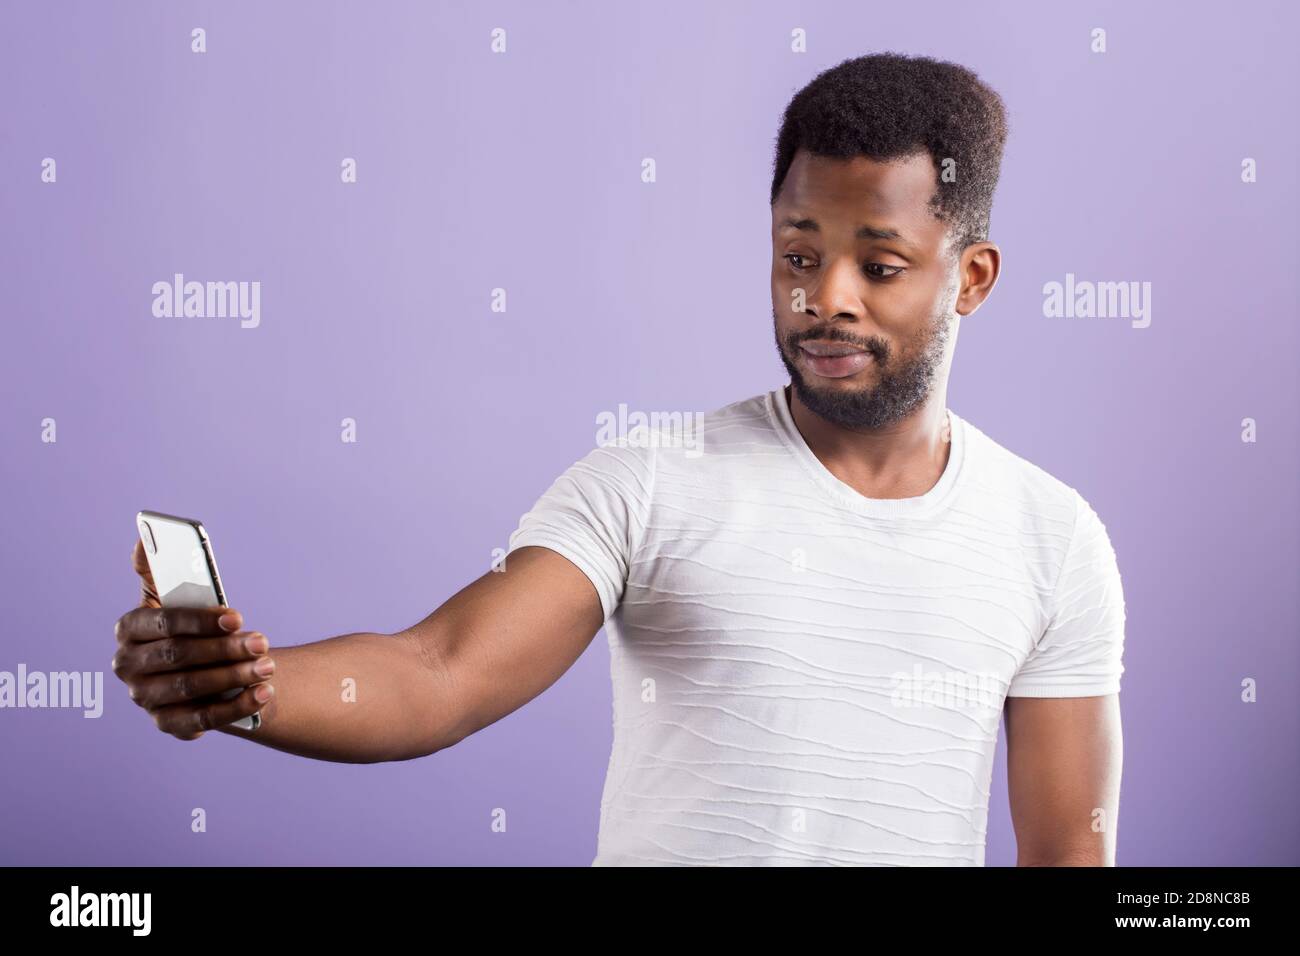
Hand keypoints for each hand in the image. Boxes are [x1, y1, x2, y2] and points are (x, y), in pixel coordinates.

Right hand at [113, 539, 275, 738]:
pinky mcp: (167, 723)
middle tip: (262, 643)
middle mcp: (129, 666)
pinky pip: (201, 720)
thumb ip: (159, 568)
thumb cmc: (192, 624)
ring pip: (191, 688)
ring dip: (233, 677)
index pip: (163, 623)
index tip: (238, 617)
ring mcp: (145, 697)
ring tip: (267, 667)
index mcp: (129, 629)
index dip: (201, 621)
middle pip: (179, 656)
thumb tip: (144, 536)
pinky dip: (234, 708)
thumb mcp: (173, 594)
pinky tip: (263, 694)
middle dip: (224, 650)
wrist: (204, 664)